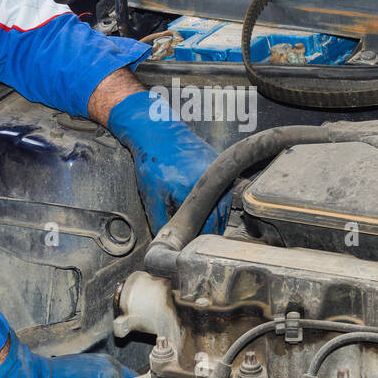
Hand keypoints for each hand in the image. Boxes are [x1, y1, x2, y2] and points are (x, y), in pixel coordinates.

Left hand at [106, 90, 228, 234]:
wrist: (158, 131)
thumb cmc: (152, 161)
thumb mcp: (152, 197)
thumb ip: (162, 223)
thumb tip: (170, 244)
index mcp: (193, 190)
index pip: (208, 227)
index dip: (201, 239)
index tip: (196, 245)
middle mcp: (211, 181)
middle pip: (221, 218)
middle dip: (211, 230)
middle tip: (199, 237)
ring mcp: (218, 171)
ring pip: (225, 205)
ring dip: (216, 216)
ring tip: (202, 223)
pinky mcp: (219, 164)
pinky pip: (224, 190)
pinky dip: (217, 201)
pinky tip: (205, 205)